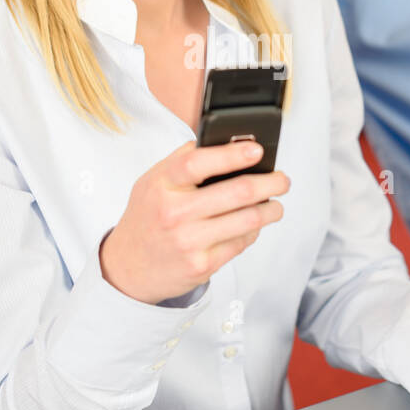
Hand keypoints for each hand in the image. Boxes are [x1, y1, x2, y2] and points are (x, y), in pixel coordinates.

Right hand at [99, 140, 289, 304]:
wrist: (128, 266)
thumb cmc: (146, 217)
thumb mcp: (152, 181)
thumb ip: (182, 161)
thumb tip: (224, 142)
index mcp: (162, 185)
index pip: (198, 163)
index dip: (232, 154)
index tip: (257, 150)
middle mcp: (174, 213)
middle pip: (236, 192)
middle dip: (270, 183)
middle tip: (282, 180)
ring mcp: (189, 241)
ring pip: (247, 220)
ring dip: (271, 210)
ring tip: (275, 205)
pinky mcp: (202, 265)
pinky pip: (241, 243)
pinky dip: (253, 232)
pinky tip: (253, 226)